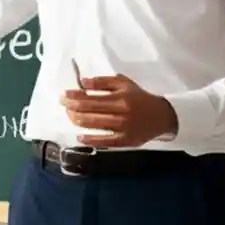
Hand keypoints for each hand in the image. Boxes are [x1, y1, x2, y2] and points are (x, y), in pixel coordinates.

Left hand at [60, 74, 177, 148]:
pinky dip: (89, 140)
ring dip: (77, 121)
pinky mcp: (124, 142)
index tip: (63, 95)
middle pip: (89, 112)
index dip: (74, 97)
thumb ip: (102, 82)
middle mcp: (121, 114)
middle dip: (72, 108)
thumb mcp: (123, 83)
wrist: (161, 116)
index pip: (91, 98)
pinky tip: (79, 136)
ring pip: (94, 126)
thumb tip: (82, 82)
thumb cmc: (139, 97)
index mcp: (120, 98)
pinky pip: (103, 142)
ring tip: (70, 115)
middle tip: (63, 104)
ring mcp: (122, 130)